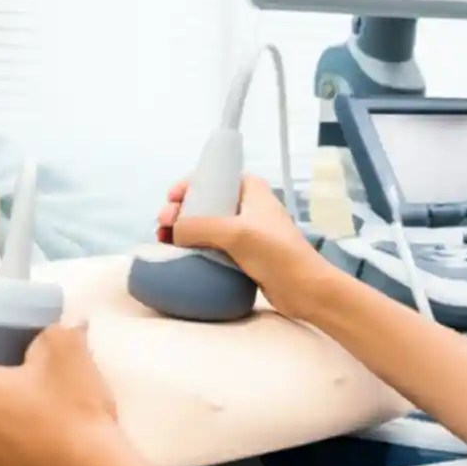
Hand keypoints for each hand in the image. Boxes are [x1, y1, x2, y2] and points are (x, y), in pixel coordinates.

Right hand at [157, 175, 336, 319]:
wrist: (304, 288)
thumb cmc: (276, 253)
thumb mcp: (234, 233)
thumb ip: (199, 226)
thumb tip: (174, 231)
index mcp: (250, 188)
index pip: (213, 177)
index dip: (188, 186)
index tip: (170, 201)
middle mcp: (247, 205)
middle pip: (204, 201)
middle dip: (180, 210)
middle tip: (162, 226)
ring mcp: (246, 230)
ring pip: (206, 225)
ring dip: (183, 231)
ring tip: (164, 241)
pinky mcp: (244, 254)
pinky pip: (212, 245)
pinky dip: (194, 247)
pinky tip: (179, 255)